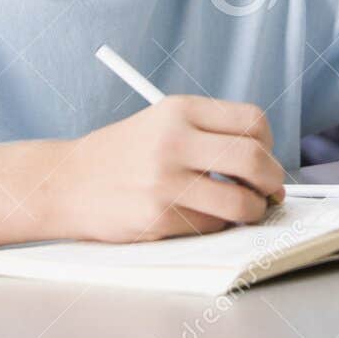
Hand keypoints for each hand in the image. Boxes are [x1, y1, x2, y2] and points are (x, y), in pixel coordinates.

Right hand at [52, 96, 284, 242]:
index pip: (252, 121)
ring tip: (246, 209)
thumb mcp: (162, 122)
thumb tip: (266, 165)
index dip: (269, 142)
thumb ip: (211, 134)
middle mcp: (173, 141)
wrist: (66, 182)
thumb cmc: (122, 155)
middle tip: (270, 190)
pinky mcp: (158, 218)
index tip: (265, 155)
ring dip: (252, 211)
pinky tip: (204, 217)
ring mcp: (165, 182)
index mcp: (179, 110)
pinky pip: (211, 227)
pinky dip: (218, 226)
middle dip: (272, 180)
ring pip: (240, 202)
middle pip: (254, 160)